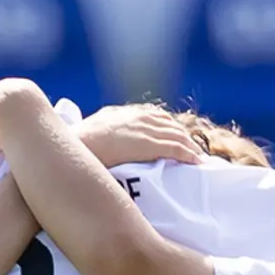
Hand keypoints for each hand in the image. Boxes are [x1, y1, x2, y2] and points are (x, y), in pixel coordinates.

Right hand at [74, 105, 203, 167]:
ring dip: (190, 147)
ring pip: (177, 136)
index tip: (178, 138)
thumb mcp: (97, 127)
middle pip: (171, 126)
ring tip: (197, 158)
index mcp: (128, 113)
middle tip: (193, 151)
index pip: (157, 117)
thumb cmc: (81, 141)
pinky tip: (196, 161)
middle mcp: (140, 118)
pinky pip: (175, 148)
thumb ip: (109, 127)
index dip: (170, 128)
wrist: (77, 144)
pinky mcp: (148, 145)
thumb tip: (108, 132)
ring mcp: (145, 130)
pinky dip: (188, 154)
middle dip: (184, 138)